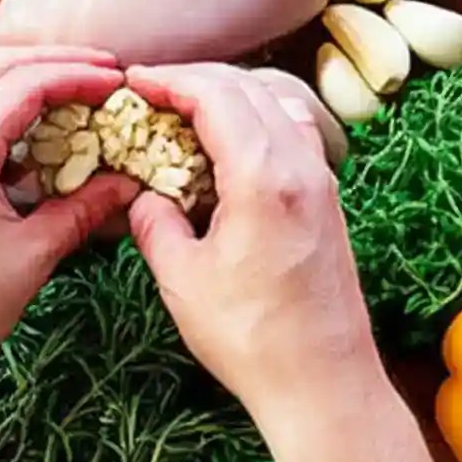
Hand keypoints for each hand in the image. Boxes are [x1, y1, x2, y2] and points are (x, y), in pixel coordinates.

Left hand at [0, 47, 138, 461]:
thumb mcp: (31, 255)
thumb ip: (82, 209)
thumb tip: (127, 183)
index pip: (24, 83)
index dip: (77, 75)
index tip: (116, 80)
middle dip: (50, 61)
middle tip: (99, 70)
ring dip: (17, 76)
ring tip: (66, 87)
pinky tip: (21, 131)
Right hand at [125, 63, 431, 461]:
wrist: (323, 383)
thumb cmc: (253, 339)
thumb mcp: (182, 279)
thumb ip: (154, 223)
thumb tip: (142, 196)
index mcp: (264, 177)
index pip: (215, 94)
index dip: (168, 78)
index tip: (133, 81)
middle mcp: (301, 167)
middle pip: (246, 88)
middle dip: (194, 80)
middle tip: (150, 93)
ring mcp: (321, 181)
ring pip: (274, 103)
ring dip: (228, 97)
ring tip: (185, 115)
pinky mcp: (327, 201)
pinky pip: (292, 133)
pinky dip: (256, 122)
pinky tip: (228, 148)